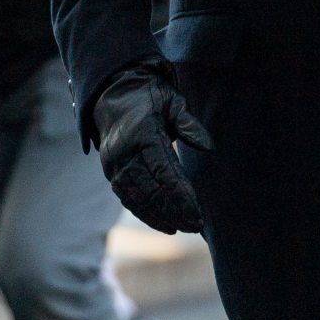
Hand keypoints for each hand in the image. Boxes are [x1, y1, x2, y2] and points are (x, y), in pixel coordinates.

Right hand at [92, 63, 212, 233]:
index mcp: (143, 133)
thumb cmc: (149, 95)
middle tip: (196, 225)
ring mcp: (114, 164)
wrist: (112, 91)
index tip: (198, 211)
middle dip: (174, 210)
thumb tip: (209, 147)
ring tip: (181, 228)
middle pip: (150, 189)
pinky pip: (126, 197)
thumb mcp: (172, 100)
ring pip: (136, 198)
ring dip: (158, 217)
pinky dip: (143, 212)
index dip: (181, 194)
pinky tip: (162, 222)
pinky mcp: (111, 172)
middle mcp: (125, 152)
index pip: (164, 170)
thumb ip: (189, 124)